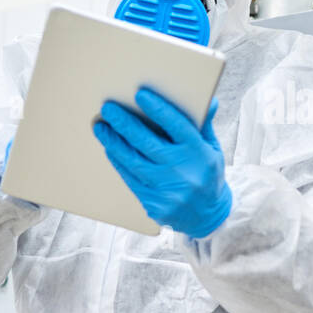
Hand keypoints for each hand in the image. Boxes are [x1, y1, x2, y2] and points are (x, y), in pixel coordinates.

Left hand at [94, 88, 231, 238]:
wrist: (208, 217)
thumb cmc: (207, 176)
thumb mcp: (212, 150)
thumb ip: (204, 125)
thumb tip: (210, 99)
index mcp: (200, 154)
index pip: (177, 126)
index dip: (158, 110)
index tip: (140, 94)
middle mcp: (183, 171)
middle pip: (148, 143)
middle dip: (125, 124)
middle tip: (108, 108)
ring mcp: (168, 190)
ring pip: (134, 161)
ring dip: (114, 142)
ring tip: (101, 127)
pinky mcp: (154, 203)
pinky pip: (131, 178)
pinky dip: (119, 162)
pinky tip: (110, 149)